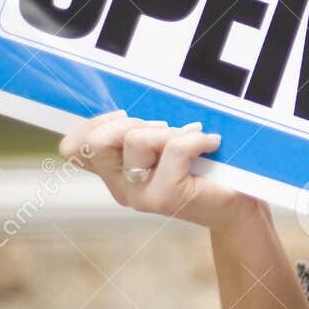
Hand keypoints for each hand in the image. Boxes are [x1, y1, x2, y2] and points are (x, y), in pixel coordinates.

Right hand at [57, 109, 255, 231]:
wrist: (235, 204)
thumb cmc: (202, 167)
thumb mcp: (164, 141)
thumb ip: (144, 127)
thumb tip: (135, 103)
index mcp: (112, 171)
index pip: (73, 147)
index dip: (96, 122)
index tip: (127, 116)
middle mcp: (119, 186)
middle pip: (97, 141)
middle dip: (132, 122)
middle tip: (164, 129)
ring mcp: (139, 195)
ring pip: (136, 140)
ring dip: (169, 130)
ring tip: (191, 138)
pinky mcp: (165, 197)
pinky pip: (173, 149)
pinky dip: (197, 138)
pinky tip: (210, 143)